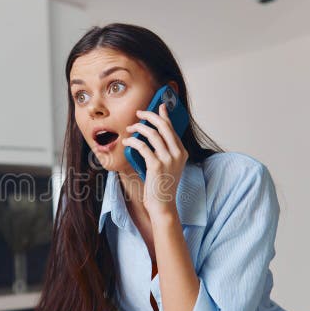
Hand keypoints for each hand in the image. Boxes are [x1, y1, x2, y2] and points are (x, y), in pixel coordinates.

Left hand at [122, 102, 187, 219]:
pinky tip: (127, 141)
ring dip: (138, 128)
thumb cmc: (161, 185)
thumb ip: (165, 151)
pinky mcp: (156, 165)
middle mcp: (178, 154)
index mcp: (182, 152)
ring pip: (152, 134)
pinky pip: (142, 146)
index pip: (172, 128)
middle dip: (150, 116)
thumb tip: (154, 134)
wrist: (163, 204)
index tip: (158, 106)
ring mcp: (168, 159)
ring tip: (130, 129)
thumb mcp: (168, 166)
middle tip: (139, 113)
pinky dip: (133, 141)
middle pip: (163, 126)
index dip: (164, 115)